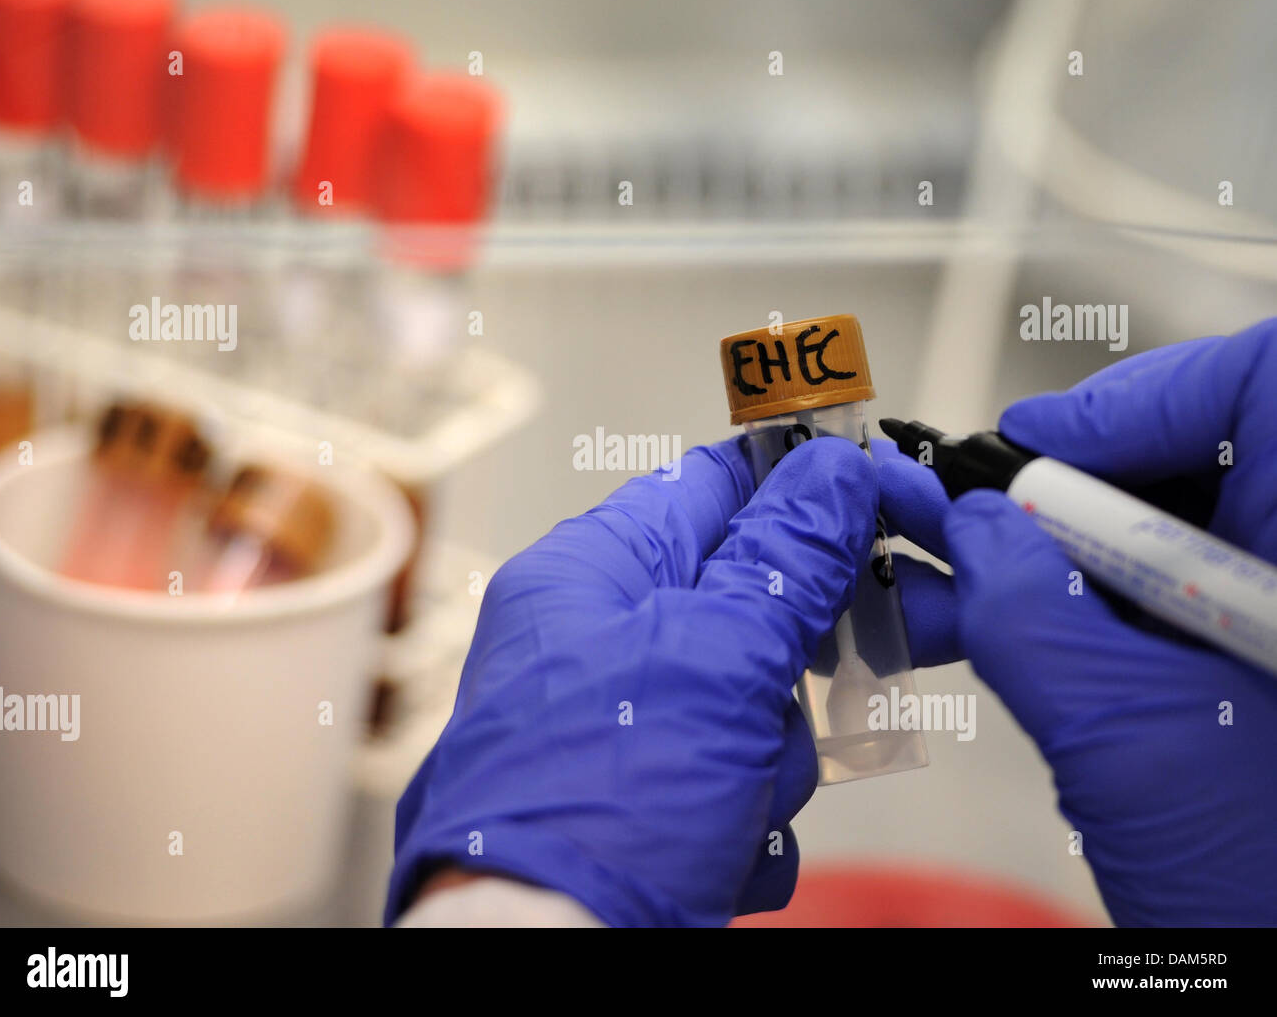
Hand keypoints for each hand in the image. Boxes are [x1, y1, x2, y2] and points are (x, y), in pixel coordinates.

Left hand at [385, 436, 879, 926]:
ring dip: (773, 756)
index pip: (712, 487)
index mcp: (594, 573)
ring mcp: (627, 721)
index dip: (800, 489)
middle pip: (749, 603)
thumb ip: (786, 563)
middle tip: (839, 674)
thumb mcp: (714, 658)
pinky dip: (749, 815)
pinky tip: (723, 844)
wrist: (546, 950)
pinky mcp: (649, 792)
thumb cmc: (594, 801)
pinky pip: (738, 775)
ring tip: (739, 795)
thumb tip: (834, 475)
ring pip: (757, 702)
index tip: (878, 499)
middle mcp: (602, 638)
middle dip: (797, 661)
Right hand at [877, 318, 1276, 926]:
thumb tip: (970, 531)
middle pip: (1208, 457)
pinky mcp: (1270, 667)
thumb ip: (1033, 616)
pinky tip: (1023, 641)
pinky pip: (1185, 605)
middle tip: (979, 537)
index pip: (1254, 385)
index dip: (1130, 400)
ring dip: (1070, 563)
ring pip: (1186, 536)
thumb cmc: (1276, 897)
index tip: (1025, 452)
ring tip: (970, 601)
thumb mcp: (1133, 743)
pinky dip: (1101, 616)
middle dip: (1073, 494)